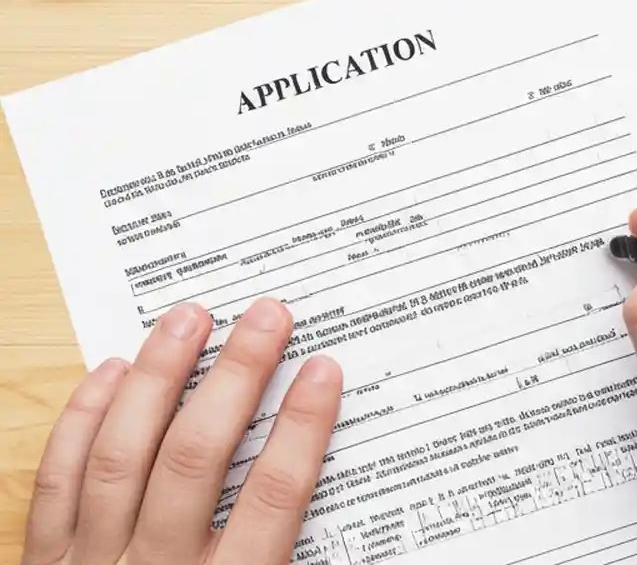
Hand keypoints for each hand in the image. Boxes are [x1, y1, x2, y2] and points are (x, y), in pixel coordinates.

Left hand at [21, 298, 341, 564]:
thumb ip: (294, 563)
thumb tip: (373, 538)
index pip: (273, 498)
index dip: (303, 428)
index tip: (324, 371)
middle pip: (197, 457)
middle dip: (236, 378)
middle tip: (267, 315)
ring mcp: (93, 564)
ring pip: (122, 453)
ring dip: (159, 377)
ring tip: (189, 318)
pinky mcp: (44, 561)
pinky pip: (59, 479)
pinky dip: (83, 420)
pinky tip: (111, 372)